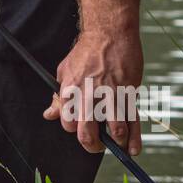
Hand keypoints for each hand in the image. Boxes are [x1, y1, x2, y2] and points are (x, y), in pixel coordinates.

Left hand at [43, 28, 144, 154]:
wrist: (109, 32)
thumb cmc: (86, 52)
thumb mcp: (64, 72)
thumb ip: (57, 97)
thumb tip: (48, 115)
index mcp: (70, 93)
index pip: (68, 124)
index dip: (75, 129)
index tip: (81, 128)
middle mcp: (88, 97)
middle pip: (87, 134)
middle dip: (92, 145)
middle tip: (96, 146)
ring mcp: (110, 95)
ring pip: (114, 130)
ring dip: (116, 141)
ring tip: (117, 142)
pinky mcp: (128, 91)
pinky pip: (132, 119)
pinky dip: (134, 138)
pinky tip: (133, 150)